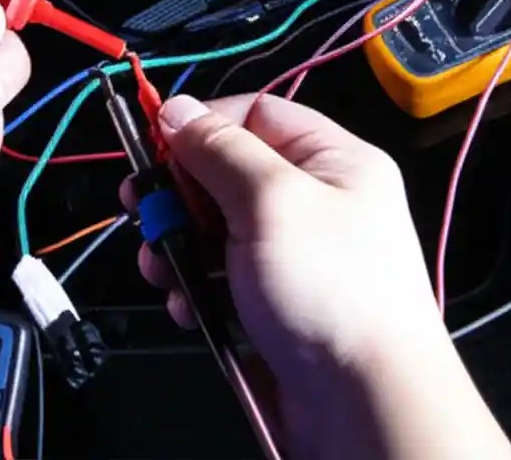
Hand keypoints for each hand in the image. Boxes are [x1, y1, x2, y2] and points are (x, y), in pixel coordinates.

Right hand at [134, 94, 474, 457]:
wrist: (363, 400)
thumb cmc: (334, 294)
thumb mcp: (271, 201)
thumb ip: (220, 149)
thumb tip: (177, 109)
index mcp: (332, 160)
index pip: (255, 114)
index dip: (201, 126)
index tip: (155, 149)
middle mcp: (315, 201)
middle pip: (225, 172)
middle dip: (179, 195)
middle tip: (147, 215)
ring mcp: (294, 254)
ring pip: (213, 227)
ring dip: (178, 245)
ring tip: (164, 269)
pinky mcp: (274, 301)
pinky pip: (219, 276)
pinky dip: (194, 287)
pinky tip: (187, 304)